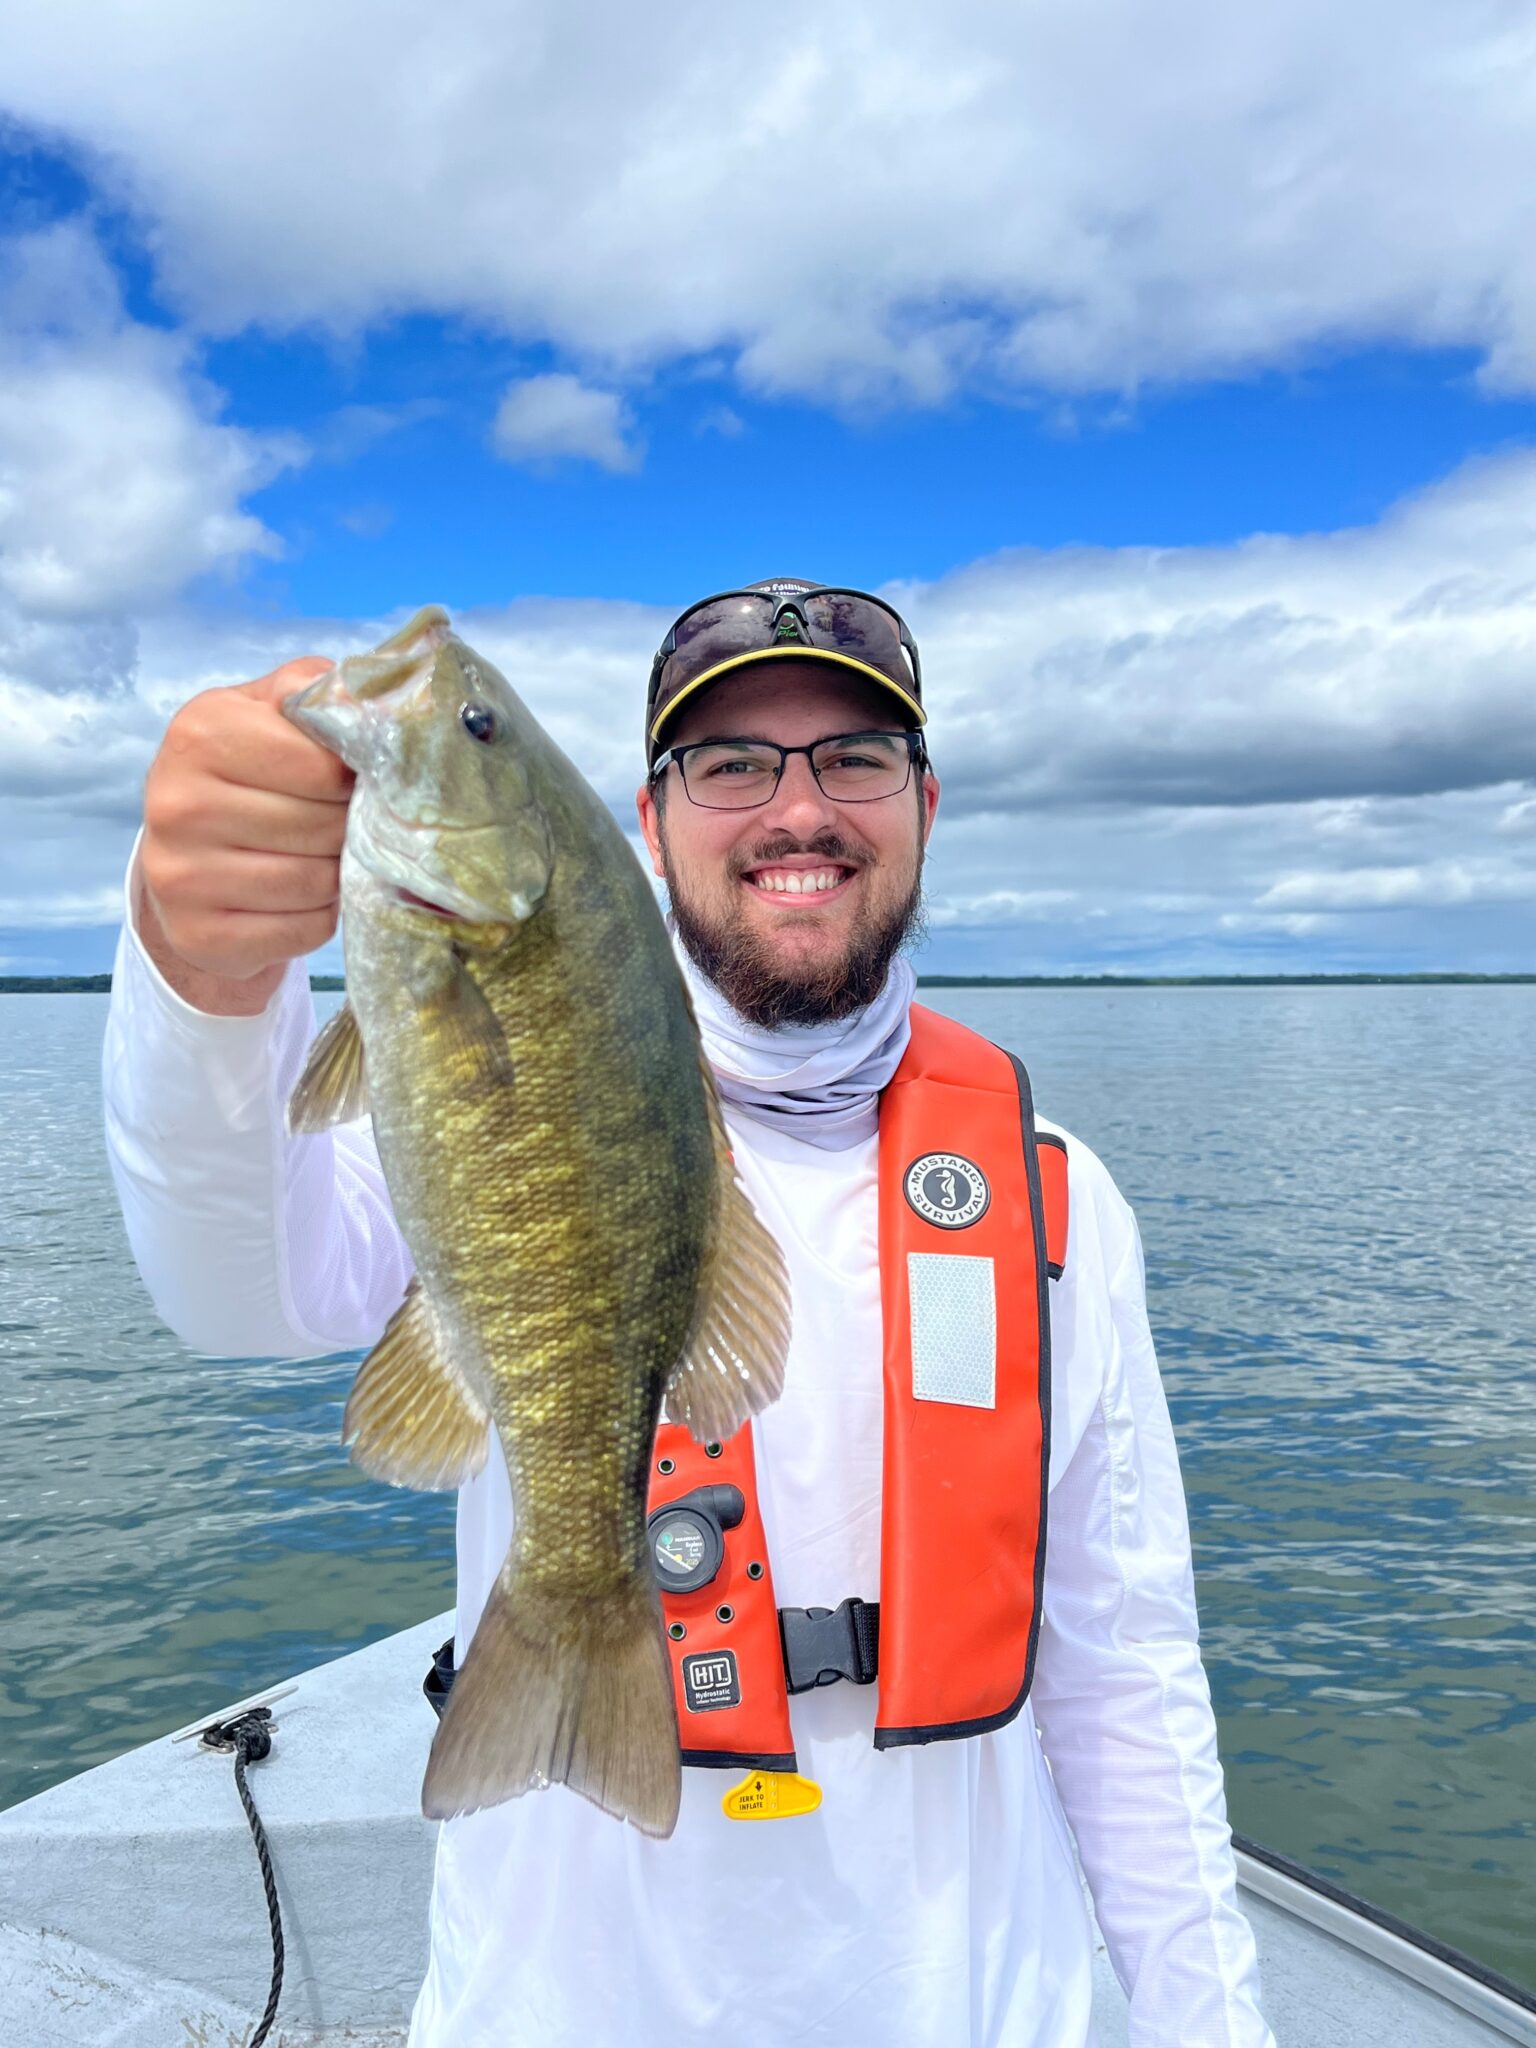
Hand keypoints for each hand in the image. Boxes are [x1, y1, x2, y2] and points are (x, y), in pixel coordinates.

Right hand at [138, 658, 352, 1012]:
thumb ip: (315, 692)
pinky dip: (321, 917)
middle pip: (321, 825)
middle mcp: (178, 803)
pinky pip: (305, 930)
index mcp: (201, 732)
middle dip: (347, 827)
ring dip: (339, 874)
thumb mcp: (269, 713)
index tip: (350, 779)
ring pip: (317, 882)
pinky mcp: (199, 934)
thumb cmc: (248, 774)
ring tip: (325, 856)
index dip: (353, 777)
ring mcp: (181, 875)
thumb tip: (370, 700)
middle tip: (342, 823)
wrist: (189, 861)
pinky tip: (303, 898)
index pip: (323, 766)